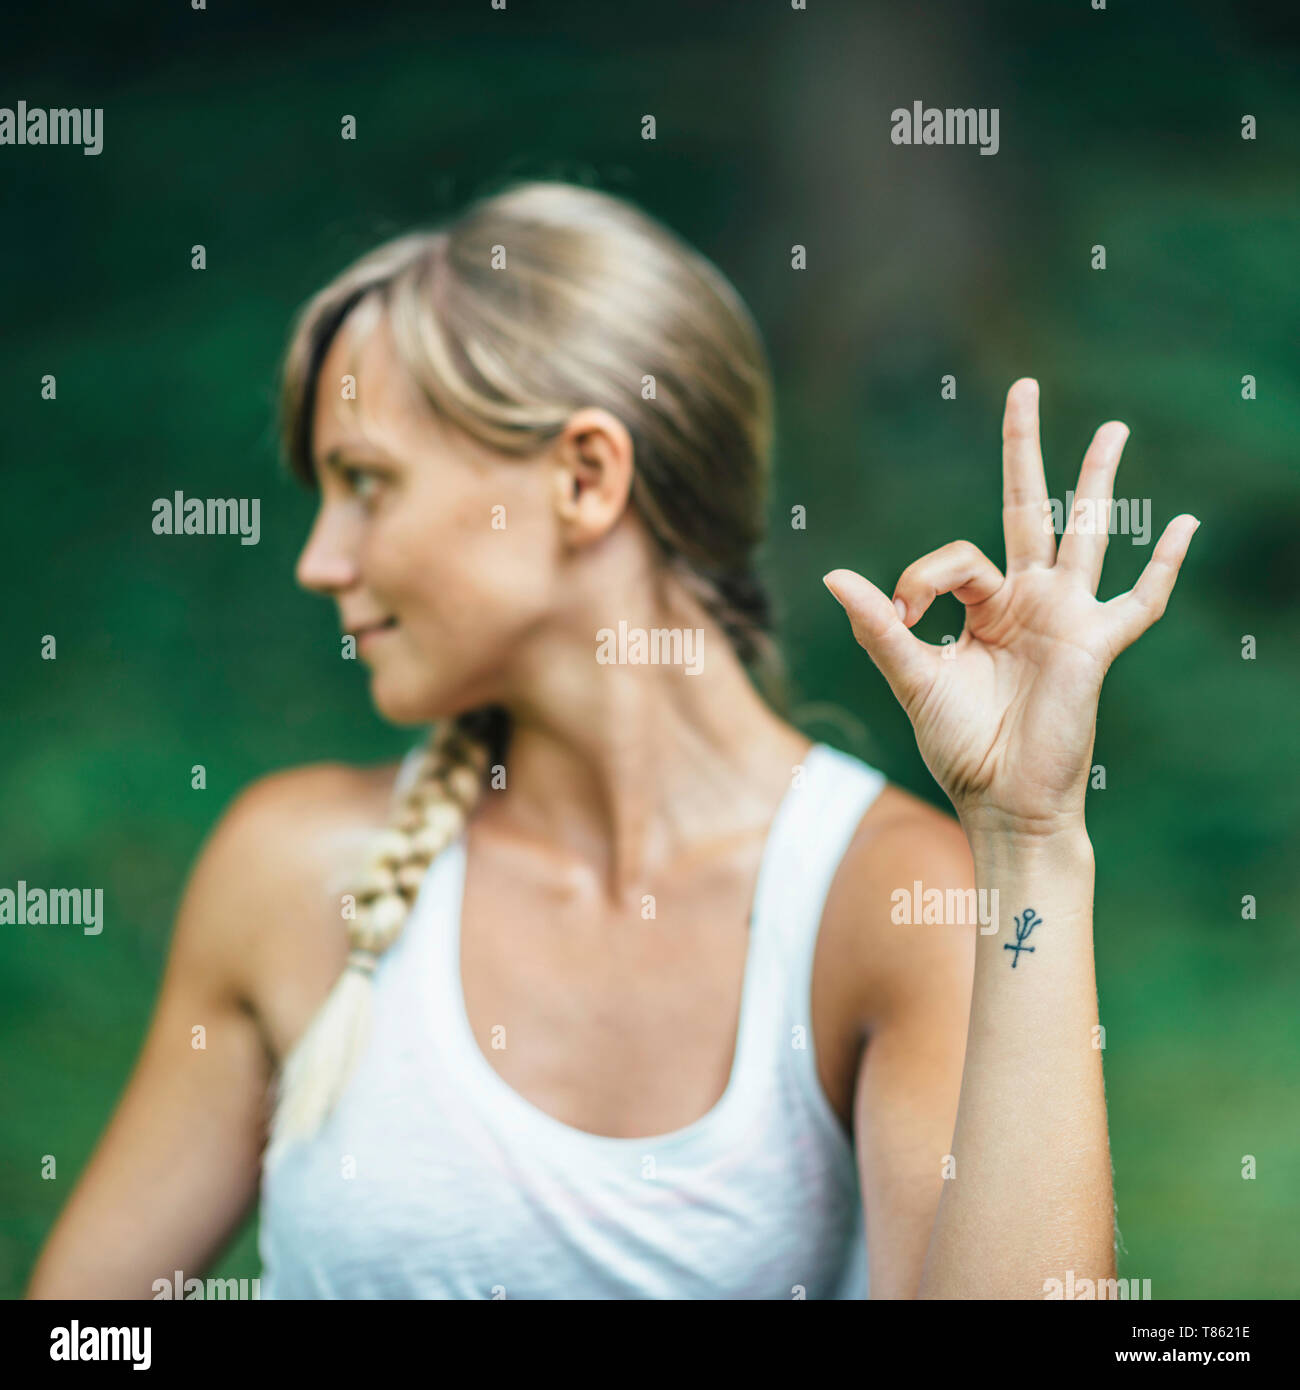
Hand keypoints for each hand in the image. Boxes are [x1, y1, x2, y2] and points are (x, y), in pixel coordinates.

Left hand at [823, 378, 1198, 839]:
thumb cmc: (960, 745)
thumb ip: (881, 627)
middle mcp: (1026, 601)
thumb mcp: (913, 678)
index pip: (954, 557)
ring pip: (1085, 533)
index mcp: (982, 606)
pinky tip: (1183, 526)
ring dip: (1097, 481)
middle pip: (1027, 507)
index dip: (922, 579)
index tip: (905, 620)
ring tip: (1111, 429)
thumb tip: (834, 575)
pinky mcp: (1095, 645)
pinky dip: (1163, 567)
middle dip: (1024, 449)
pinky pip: (1139, 601)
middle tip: (1022, 387)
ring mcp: (1066, 618)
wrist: (1003, 802)